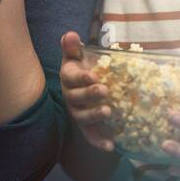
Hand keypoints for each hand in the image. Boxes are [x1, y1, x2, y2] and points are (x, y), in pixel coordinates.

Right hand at [59, 31, 115, 151]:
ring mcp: (77, 112)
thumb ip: (73, 47)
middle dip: (90, 95)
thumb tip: (70, 34)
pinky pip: (90, 135)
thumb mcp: (78, 56)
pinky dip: (99, 141)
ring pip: (82, 117)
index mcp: (68, 78)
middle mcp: (70, 96)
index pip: (71, 77)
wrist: (84, 86)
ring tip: (109, 111)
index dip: (81, 77)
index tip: (94, 75)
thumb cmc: (83, 68)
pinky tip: (110, 145)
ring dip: (94, 115)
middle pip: (76, 98)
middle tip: (105, 90)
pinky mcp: (87, 126)